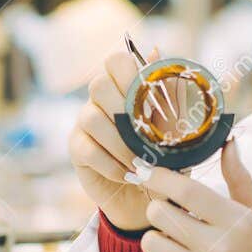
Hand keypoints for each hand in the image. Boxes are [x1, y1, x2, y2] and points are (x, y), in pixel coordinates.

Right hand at [69, 44, 164, 229]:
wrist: (149, 197)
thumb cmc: (163, 157)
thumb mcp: (175, 130)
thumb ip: (168, 97)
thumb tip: (159, 54)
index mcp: (124, 87)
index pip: (115, 60)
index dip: (129, 72)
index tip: (147, 95)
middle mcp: (100, 100)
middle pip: (98, 84)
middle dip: (123, 109)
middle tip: (145, 134)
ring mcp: (84, 123)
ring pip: (91, 118)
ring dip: (120, 143)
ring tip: (141, 162)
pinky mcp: (77, 149)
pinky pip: (88, 150)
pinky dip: (111, 164)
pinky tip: (128, 174)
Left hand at [136, 138, 251, 251]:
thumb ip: (239, 179)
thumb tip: (228, 144)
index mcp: (236, 221)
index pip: (185, 189)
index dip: (160, 177)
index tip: (149, 172)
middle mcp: (218, 247)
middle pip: (159, 213)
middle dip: (160, 208)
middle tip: (172, 214)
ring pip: (150, 244)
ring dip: (157, 239)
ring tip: (174, 242)